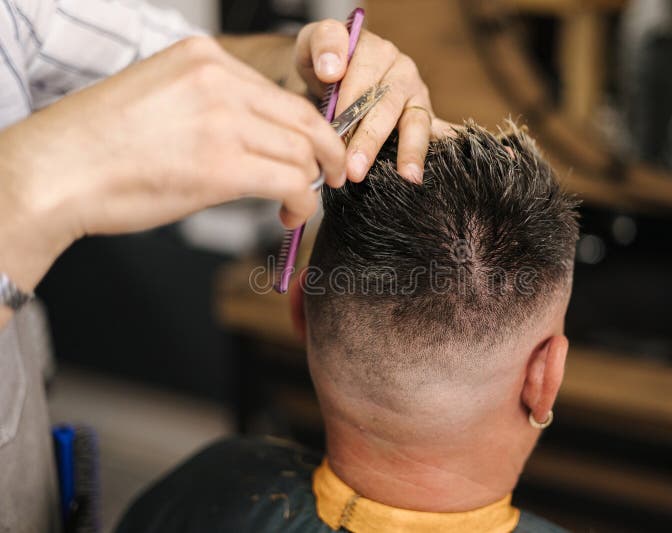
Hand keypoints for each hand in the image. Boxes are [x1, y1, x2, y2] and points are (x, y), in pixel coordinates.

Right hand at [2, 36, 345, 238]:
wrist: (53, 173)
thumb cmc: (97, 146)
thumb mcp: (161, 99)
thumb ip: (212, 108)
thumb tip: (257, 141)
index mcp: (202, 57)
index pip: (278, 92)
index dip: (306, 126)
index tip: (314, 149)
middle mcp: (217, 80)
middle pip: (302, 117)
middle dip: (327, 151)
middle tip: (334, 175)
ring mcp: (221, 121)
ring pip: (301, 151)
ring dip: (312, 182)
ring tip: (298, 204)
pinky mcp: (222, 167)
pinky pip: (290, 182)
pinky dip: (302, 202)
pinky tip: (289, 215)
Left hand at [295, 21, 451, 183]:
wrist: (333, 79)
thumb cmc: (321, 68)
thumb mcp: (311, 47)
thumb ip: (322, 44)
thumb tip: (332, 70)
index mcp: (372, 49)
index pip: (362, 71)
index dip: (349, 95)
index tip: (338, 122)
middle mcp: (399, 68)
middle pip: (385, 104)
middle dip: (369, 138)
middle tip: (353, 168)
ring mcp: (416, 93)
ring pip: (414, 122)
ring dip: (409, 151)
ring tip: (407, 176)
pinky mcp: (425, 115)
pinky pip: (431, 135)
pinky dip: (427, 154)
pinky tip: (424, 173)